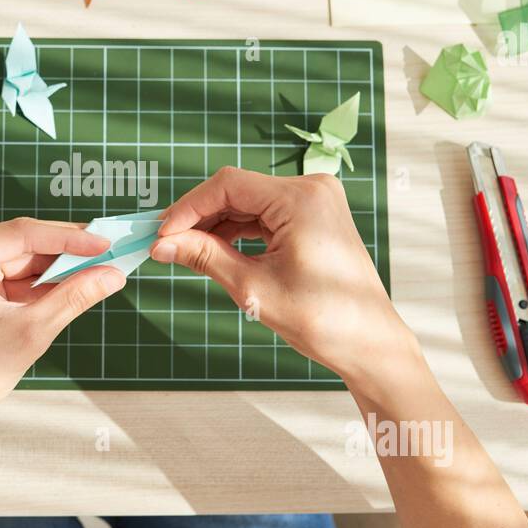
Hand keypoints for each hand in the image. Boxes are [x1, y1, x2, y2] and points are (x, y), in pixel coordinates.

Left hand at [0, 218, 124, 425]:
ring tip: (98, 267)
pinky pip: (9, 278)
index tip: (106, 241)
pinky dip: (38, 284)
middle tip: (109, 251)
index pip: (20, 235)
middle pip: (20, 245)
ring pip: (18, 261)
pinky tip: (71, 282)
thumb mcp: (30, 330)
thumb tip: (113, 274)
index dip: (69, 238)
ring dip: (55, 269)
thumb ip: (74, 296)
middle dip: (65, 253)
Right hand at [151, 168, 413, 381]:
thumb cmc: (322, 318)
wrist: (367, 342)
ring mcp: (315, 202)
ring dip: (215, 225)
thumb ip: (205, 257)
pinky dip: (238, 231)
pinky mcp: (314, 217)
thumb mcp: (253, 287)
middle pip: (237, 191)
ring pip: (249, 203)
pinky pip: (265, 215)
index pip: (228, 185)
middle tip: (164, 242)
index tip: (161, 233)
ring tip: (183, 250)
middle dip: (199, 217)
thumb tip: (163, 244)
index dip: (188, 207)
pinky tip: (213, 249)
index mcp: (301, 198)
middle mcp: (311, 189)